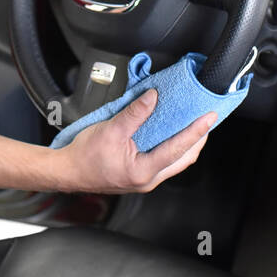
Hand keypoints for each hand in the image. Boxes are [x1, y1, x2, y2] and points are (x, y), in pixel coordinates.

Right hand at [56, 89, 214, 193]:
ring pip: (176, 162)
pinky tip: (171, 133)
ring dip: (187, 144)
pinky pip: (164, 161)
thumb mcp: (111, 129)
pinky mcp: (139, 175)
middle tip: (207, 120)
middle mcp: (148, 179)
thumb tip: (152, 97)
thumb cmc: (84, 156)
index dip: (196, 131)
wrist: (67, 171)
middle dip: (198, 139)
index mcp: (144, 171)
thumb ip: (134, 113)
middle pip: (184, 159)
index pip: (178, 148)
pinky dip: (173, 146)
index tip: (209, 117)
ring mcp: (144, 179)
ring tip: (194, 125)